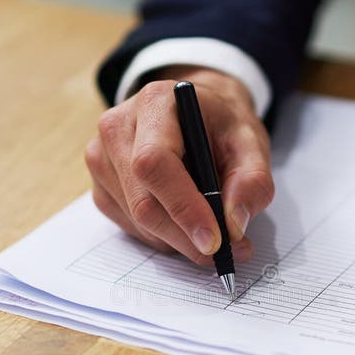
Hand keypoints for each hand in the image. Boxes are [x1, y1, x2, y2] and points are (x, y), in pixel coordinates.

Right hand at [85, 65, 274, 264]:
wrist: (195, 112)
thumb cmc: (221, 124)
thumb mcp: (251, 140)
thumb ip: (252, 180)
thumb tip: (234, 224)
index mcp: (154, 104)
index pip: (154, 163)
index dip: (183, 207)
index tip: (214, 240)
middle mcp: (117, 129)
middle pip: (143, 201)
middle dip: (187, 237)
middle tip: (229, 251)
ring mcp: (101, 159)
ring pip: (138, 221)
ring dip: (179, 240)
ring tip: (214, 232)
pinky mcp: (101, 186)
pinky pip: (131, 227)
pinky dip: (164, 237)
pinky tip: (185, 223)